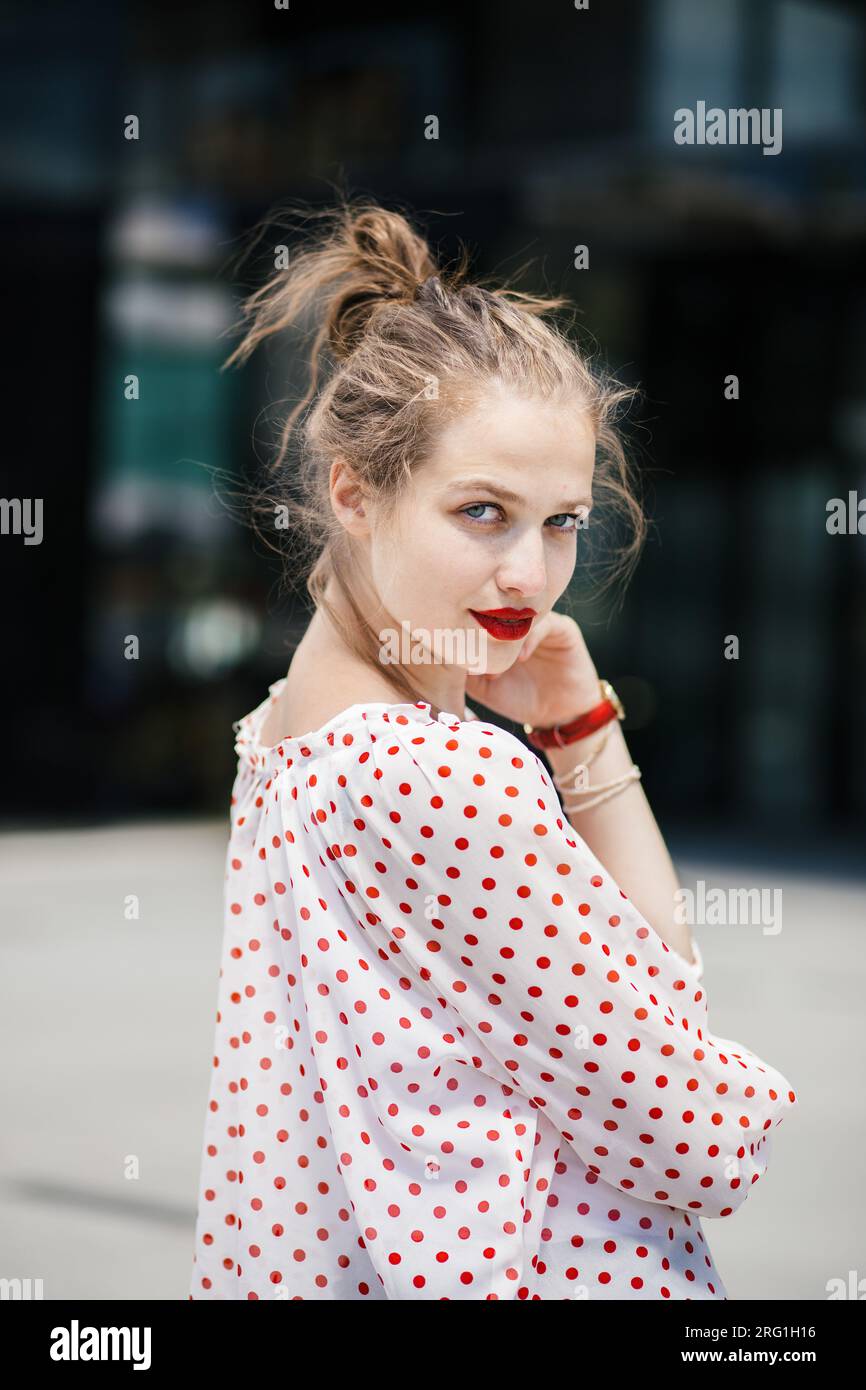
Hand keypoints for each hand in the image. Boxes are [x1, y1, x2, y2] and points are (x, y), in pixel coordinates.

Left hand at [465, 611, 600, 728]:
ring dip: (507, 633)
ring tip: (497, 659)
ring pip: (521, 612)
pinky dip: (530, 638)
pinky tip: (521, 658)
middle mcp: (519, 620)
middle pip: (499, 607)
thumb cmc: (518, 699)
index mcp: (499, 629)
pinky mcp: (563, 628)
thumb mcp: (483, 687)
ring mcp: (541, 621)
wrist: (558, 715)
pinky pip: (546, 623)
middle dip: (484, 626)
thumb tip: (443, 657)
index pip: (479, 614)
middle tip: (473, 649)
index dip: (465, 625)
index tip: (453, 646)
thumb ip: (465, 671)